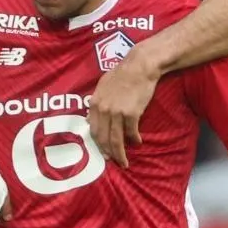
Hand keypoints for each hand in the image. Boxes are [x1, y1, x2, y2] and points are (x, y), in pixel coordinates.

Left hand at [88, 52, 160, 167]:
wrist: (140, 65)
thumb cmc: (123, 73)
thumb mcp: (102, 85)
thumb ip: (95, 103)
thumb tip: (87, 119)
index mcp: (95, 104)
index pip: (93, 130)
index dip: (97, 144)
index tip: (102, 152)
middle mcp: (103, 110)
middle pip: (103, 138)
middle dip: (108, 153)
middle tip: (113, 162)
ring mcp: (117, 112)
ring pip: (116, 140)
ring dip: (120, 153)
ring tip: (124, 162)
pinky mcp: (131, 113)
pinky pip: (131, 132)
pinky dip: (134, 139)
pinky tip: (137, 143)